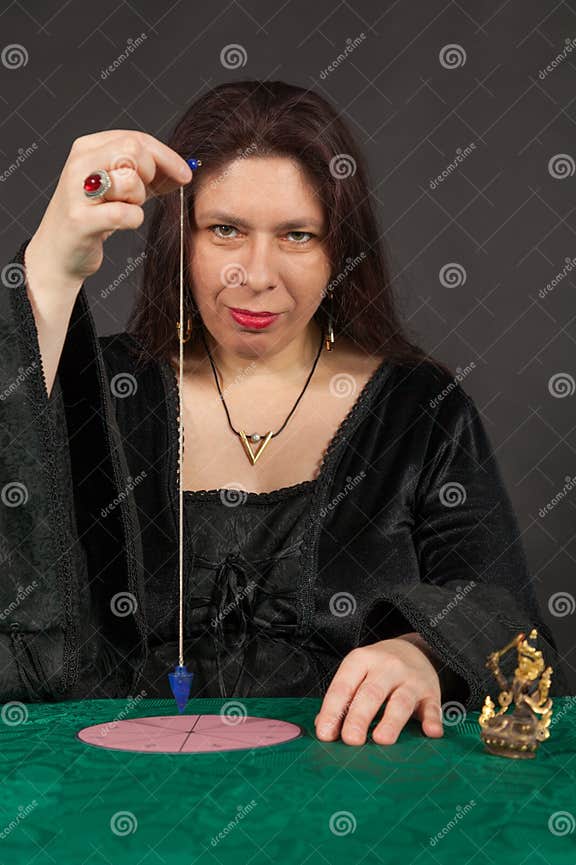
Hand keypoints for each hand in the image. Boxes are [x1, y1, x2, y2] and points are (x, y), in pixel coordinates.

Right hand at [26, 130, 192, 290]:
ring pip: (130, 179)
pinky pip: (125, 213)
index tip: (184, 174)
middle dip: (150, 173)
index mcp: (88, 148)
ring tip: (125, 207)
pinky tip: (122, 223)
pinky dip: (133, 220)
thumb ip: (146, 174)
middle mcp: (80, 164)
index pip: (135, 138)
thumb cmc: (94, 217)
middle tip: (143, 194)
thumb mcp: (120, 187)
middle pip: (133, 150)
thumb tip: (183, 171)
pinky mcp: (81, 220)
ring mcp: (78, 191)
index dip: (166, 156)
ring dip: (138, 199)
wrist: (59, 252)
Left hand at [314, 634, 443, 745]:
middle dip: (359, 717)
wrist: (414, 650)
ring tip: (381, 740)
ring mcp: (410, 679)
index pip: (344, 686)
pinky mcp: (431, 692)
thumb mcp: (356, 674)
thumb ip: (342, 699)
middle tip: (350, 740)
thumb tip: (323, 727)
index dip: (332, 710)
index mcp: (361, 660)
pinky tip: (430, 732)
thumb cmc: (377, 670)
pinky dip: (432, 720)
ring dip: (391, 722)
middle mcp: (386, 666)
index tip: (325, 733)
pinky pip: (432, 707)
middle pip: (371, 693)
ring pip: (400, 701)